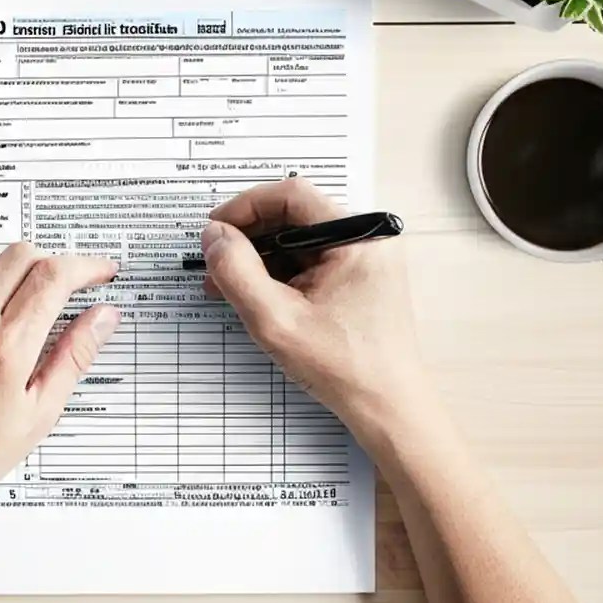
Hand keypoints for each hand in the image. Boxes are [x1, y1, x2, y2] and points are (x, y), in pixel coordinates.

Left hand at [0, 243, 119, 529]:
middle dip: (51, 263)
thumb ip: (72, 358)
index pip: (54, 278)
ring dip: (6, 264)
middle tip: (61, 287)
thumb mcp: (35, 418)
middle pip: (21, 255)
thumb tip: (103, 318)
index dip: (85, 266)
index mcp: (6, 351)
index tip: (98, 271)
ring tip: (15, 294)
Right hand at [201, 179, 426, 430]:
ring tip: (227, 286)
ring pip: (298, 241)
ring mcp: (364, 259)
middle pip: (293, 216)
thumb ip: (237, 272)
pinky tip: (254, 296)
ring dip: (259, 259)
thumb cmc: (343, 368)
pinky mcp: (358, 279)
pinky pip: (310, 261)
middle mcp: (366, 239)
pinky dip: (278, 274)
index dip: (245, 206)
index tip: (214, 231)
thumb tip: (214, 236)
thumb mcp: (276, 320)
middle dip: (248, 238)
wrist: (388, 408)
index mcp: (356, 238)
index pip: (291, 195)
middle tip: (214, 263)